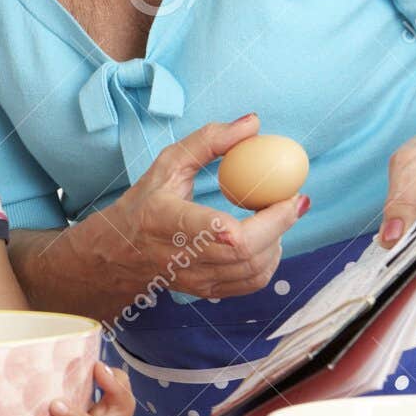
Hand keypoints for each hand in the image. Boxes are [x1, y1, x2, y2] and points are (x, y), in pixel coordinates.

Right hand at [107, 115, 308, 301]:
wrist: (122, 252)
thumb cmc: (148, 200)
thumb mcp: (169, 162)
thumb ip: (209, 140)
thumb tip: (253, 123)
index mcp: (163, 219)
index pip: (209, 230)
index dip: (250, 222)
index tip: (281, 198)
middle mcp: (178, 255)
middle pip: (243, 251)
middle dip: (280, 224)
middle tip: (294, 199)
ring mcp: (194, 278)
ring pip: (253, 269)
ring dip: (278, 239)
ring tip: (277, 216)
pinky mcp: (207, 292)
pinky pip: (252, 282)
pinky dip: (270, 259)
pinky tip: (267, 239)